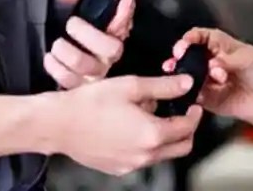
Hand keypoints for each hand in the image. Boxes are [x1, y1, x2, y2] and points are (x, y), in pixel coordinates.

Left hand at [44, 0, 134, 88]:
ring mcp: (93, 77)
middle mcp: (105, 59)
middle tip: (72, 24)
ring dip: (68, 52)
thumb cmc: (63, 37)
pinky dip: (57, 68)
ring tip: (58, 44)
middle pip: (111, 50)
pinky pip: (70, 82)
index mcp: (108, 38)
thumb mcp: (66, 14)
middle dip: (88, 34)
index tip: (123, 2)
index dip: (124, 16)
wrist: (51, 62)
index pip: (124, 25)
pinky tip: (51, 59)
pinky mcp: (77, 89)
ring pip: (87, 67)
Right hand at [50, 75, 203, 175]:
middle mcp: (145, 155)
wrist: (58, 124)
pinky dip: (147, 146)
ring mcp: (131, 165)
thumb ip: (162, 86)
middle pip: (181, 147)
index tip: (193, 104)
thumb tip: (186, 83)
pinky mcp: (117, 168)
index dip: (194, 114)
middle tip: (181, 113)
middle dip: (186, 130)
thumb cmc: (90, 103)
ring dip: (166, 137)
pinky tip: (133, 127)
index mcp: (152, 134)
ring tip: (151, 115)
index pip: (188, 127)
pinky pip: (142, 159)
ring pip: (162, 154)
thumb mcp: (130, 86)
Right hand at [163, 27, 252, 127]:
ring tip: (189, 78)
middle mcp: (210, 61)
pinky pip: (194, 94)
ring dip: (185, 75)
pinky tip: (193, 92)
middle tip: (179, 60)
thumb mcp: (251, 59)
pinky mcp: (207, 98)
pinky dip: (190, 93)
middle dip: (181, 56)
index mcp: (221, 45)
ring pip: (188, 75)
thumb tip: (212, 65)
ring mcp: (207, 80)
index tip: (185, 43)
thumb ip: (230, 60)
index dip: (191, 37)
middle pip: (189, 55)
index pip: (201, 36)